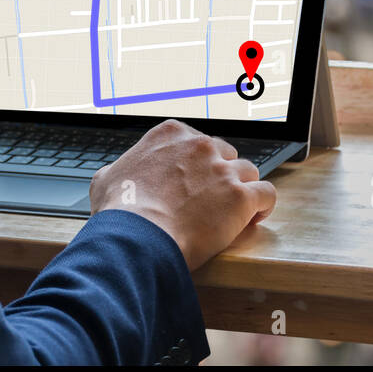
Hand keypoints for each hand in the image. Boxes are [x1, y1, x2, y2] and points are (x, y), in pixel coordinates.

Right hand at [88, 119, 275, 270]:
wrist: (139, 236)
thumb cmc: (120, 212)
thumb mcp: (106, 179)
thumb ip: (119, 170)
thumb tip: (116, 176)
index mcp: (170, 134)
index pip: (196, 142)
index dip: (198, 164)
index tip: (194, 182)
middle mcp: (200, 145)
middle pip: (225, 154)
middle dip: (220, 175)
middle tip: (211, 200)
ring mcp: (222, 169)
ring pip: (248, 172)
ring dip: (242, 189)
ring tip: (234, 211)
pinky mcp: (241, 196)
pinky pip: (266, 193)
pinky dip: (263, 205)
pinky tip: (255, 216)